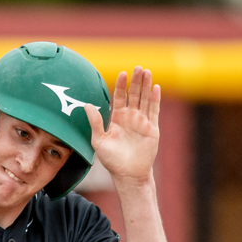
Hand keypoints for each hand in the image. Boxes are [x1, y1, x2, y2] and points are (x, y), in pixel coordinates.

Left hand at [85, 66, 160, 185]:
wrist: (128, 174)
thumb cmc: (112, 160)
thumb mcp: (99, 141)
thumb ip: (95, 122)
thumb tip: (87, 105)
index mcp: (117, 118)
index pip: (119, 97)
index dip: (121, 85)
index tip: (121, 74)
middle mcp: (130, 117)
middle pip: (134, 94)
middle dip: (135, 81)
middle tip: (137, 67)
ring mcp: (142, 122)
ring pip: (145, 99)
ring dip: (146, 86)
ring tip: (146, 72)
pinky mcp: (152, 128)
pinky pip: (154, 111)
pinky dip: (155, 99)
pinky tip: (155, 87)